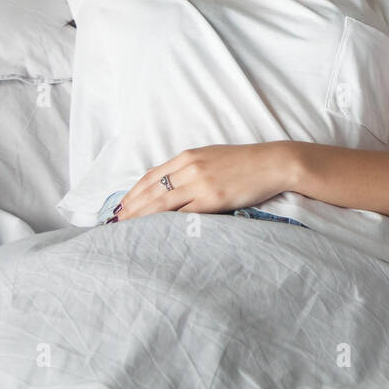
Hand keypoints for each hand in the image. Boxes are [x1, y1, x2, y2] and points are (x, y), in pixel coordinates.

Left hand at [111, 142, 301, 220]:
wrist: (273, 163)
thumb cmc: (246, 162)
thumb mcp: (213, 157)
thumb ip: (191, 168)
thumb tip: (171, 184)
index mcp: (189, 156)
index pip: (152, 176)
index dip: (134, 192)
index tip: (122, 205)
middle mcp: (190, 168)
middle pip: (151, 191)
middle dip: (131, 207)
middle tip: (115, 222)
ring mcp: (200, 184)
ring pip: (161, 204)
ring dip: (141, 218)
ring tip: (128, 230)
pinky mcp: (213, 200)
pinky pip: (183, 215)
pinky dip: (166, 224)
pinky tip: (156, 232)